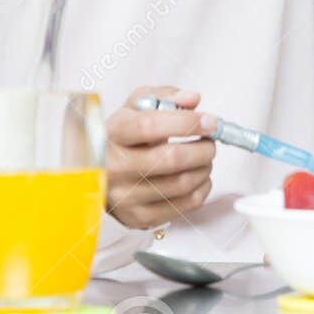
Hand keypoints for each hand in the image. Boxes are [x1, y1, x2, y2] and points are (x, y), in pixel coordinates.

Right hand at [105, 86, 216, 229]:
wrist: (102, 170)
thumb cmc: (124, 136)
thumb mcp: (137, 107)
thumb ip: (164, 96)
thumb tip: (191, 99)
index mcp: (112, 135)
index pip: (149, 126)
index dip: (186, 122)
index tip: (209, 121)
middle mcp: (113, 167)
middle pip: (171, 159)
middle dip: (203, 148)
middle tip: (211, 141)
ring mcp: (125, 196)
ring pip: (182, 183)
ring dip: (205, 167)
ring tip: (204, 157)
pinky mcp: (139, 217)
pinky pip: (186, 204)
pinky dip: (203, 187)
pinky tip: (198, 176)